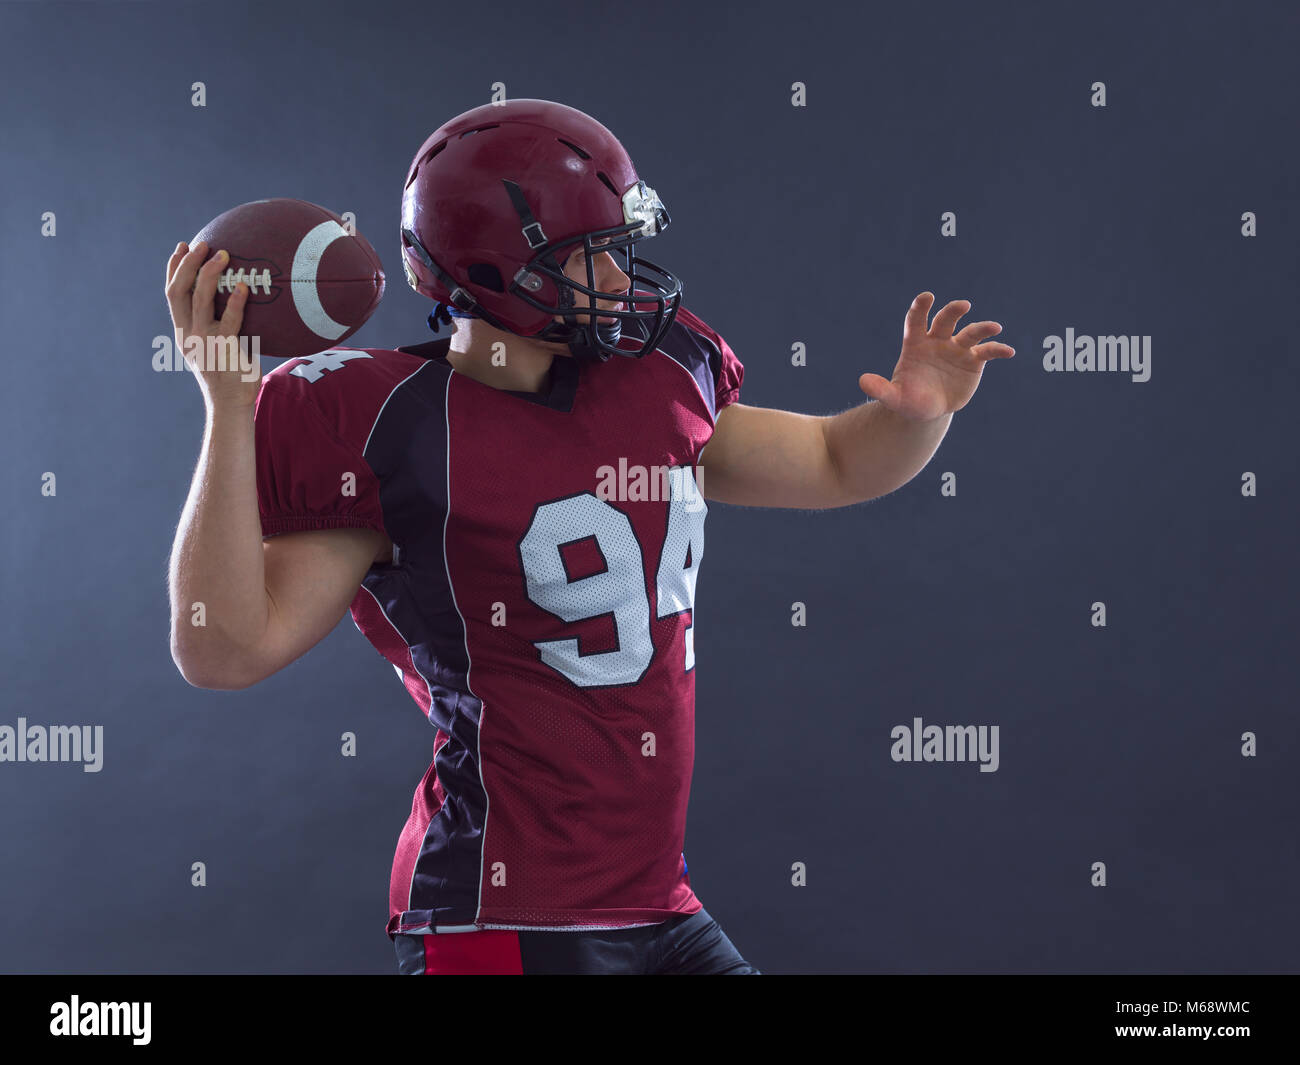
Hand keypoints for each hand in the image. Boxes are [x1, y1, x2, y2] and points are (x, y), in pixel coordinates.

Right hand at [164, 240, 257, 408]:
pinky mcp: (224, 348)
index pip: (172, 294)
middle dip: (187, 264)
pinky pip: (229, 321)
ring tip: (224, 255)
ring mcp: (204, 341)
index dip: (173, 268)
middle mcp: (188, 333)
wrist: (230, 405)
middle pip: (179, 291)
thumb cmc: (229, 374)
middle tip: (202, 244)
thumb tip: (234, 299)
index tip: (180, 247)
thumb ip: (216, 325)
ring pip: (200, 299)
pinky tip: (242, 287)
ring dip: (209, 274)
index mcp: (183, 331)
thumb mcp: (214, 347)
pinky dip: (234, 302)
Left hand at [857, 292, 1013, 420]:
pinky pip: (987, 351)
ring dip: (982, 328)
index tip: (926, 297)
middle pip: (946, 320)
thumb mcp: (894, 398)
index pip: (916, 320)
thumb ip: (880, 389)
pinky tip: (1009, 351)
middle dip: (953, 311)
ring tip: (994, 328)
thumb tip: (862, 381)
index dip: (921, 308)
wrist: (928, 408)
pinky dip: (998, 349)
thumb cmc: (908, 399)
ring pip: (971, 333)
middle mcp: (938, 340)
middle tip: (963, 306)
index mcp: (916, 343)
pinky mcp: (974, 360)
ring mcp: (957, 348)